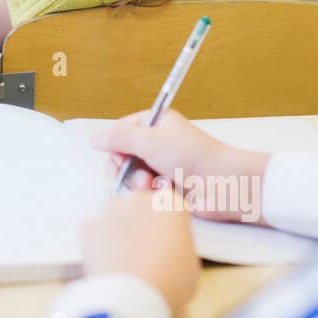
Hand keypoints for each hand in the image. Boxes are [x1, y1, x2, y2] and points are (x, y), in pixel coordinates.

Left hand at [80, 190, 199, 316]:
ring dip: (118, 225)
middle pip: (140, 203)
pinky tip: (104, 257)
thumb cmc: (171, 282)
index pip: (169, 204)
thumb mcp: (191, 263)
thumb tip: (169, 247)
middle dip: (141, 220)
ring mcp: (111, 210)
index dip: (168, 223)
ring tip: (123, 253)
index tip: (168, 239)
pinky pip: (92, 228)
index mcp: (171, 204)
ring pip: (114, 211)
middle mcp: (140, 199)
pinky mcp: (89, 226)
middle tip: (145, 249)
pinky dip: (96, 239)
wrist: (134, 296)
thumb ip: (178, 244)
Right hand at [90, 110, 269, 222]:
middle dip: (126, 168)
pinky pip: (147, 192)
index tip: (116, 157)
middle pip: (124, 156)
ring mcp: (163, 166)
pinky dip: (154, 193)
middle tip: (130, 174)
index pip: (121, 131)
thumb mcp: (149, 140)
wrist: (223, 184)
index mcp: (156, 124)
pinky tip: (166, 192)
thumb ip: (118, 138)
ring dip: (140, 183)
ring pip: (134, 177)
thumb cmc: (193, 155)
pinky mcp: (168, 187)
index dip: (114, 145)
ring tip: (154, 185)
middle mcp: (159, 143)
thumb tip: (94, 139)